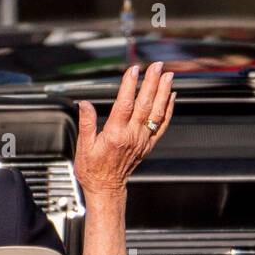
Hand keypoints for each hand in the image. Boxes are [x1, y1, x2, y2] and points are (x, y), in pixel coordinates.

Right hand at [74, 62, 174, 195]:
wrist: (106, 188)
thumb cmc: (93, 170)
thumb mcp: (84, 146)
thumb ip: (86, 123)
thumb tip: (85, 104)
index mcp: (115, 134)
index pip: (124, 104)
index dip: (129, 85)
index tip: (133, 70)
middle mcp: (132, 136)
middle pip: (145, 104)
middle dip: (151, 82)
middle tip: (156, 66)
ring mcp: (142, 140)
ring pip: (157, 112)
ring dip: (164, 92)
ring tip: (168, 76)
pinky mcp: (148, 145)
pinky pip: (162, 125)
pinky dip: (169, 110)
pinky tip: (171, 97)